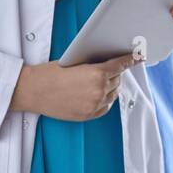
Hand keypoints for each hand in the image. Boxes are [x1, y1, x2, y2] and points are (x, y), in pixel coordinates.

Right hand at [10, 53, 136, 120]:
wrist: (32, 91)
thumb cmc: (50, 73)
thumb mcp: (75, 62)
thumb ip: (94, 64)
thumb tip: (109, 62)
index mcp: (96, 74)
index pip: (120, 65)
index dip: (131, 60)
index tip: (139, 57)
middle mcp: (98, 90)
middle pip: (117, 79)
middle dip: (115, 73)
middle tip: (108, 69)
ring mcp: (94, 105)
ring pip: (113, 93)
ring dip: (110, 87)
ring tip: (101, 82)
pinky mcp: (87, 115)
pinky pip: (105, 107)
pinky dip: (105, 100)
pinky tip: (99, 95)